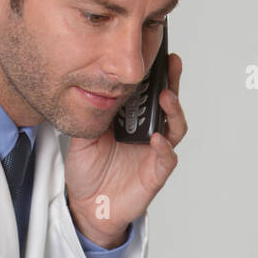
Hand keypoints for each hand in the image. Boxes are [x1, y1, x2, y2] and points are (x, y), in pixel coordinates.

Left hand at [64, 52, 186, 246]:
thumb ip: (92, 114)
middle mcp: (147, 132)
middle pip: (167, 103)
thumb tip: (94, 87)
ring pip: (175, 127)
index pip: (147, 91)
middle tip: (172, 63)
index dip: (155, 72)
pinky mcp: (155, 174)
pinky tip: (158, 138)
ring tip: (166, 97)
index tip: (156, 52)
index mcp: (131, 120)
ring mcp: (154, 152)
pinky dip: (165, 148)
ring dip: (173, 111)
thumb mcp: (83, 135)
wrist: (88, 204)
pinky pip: (167, 159)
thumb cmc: (89, 171)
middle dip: (172, 82)